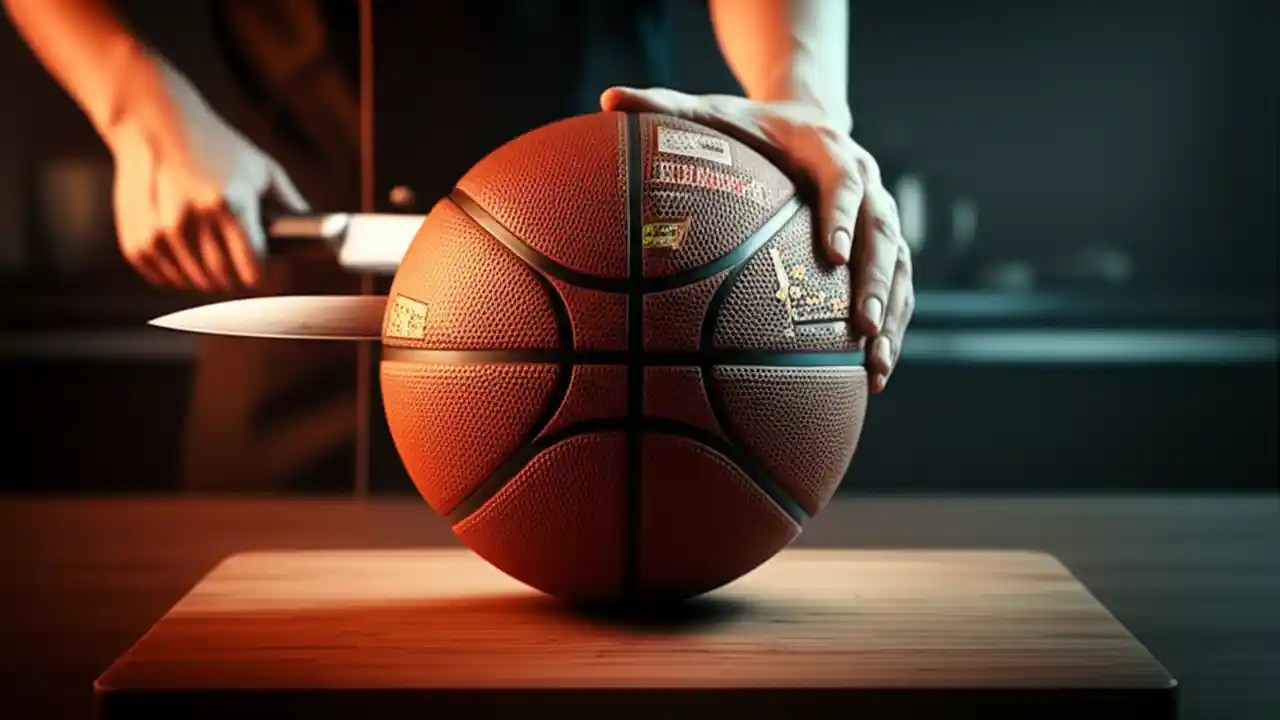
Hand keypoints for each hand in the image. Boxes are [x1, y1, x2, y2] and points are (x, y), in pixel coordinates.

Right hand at [106, 57, 308, 290]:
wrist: (155, 124)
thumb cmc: (217, 145)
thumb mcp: (262, 168)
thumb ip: (291, 203)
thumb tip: (323, 231)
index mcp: (231, 205)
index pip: (254, 269)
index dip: (264, 277)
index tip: (267, 276)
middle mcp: (194, 221)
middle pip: (225, 280)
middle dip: (237, 280)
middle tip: (242, 272)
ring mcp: (162, 232)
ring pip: (195, 282)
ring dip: (208, 279)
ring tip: (215, 263)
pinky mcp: (137, 239)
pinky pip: (163, 278)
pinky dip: (177, 276)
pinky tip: (186, 259)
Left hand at [601, 88, 912, 392]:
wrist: (805, 123)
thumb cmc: (750, 127)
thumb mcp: (711, 112)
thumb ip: (663, 107)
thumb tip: (607, 99)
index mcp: (827, 149)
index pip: (844, 180)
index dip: (845, 215)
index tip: (835, 255)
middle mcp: (866, 181)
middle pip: (883, 233)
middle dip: (875, 283)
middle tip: (861, 327)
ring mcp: (880, 215)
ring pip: (898, 268)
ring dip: (890, 318)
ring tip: (873, 368)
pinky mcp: (884, 244)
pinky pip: (897, 288)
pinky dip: (890, 329)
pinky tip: (872, 378)